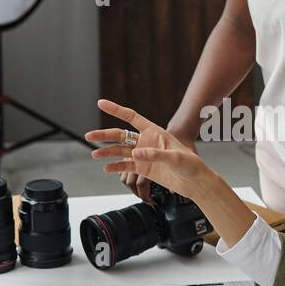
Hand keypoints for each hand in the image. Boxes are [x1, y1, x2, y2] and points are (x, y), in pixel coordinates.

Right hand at [85, 100, 206, 200]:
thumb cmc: (190, 165)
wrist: (195, 182)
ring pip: (120, 151)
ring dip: (107, 152)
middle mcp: (146, 142)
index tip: (101, 103)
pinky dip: (115, 167)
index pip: (131, 117)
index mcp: (154, 132)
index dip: (116, 110)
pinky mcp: (144, 169)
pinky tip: (107, 168)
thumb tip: (136, 154)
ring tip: (95, 155)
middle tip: (89, 135)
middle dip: (104, 135)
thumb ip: (155, 155)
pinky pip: (126, 166)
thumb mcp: (175, 157)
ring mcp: (143, 156)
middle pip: (121, 135)